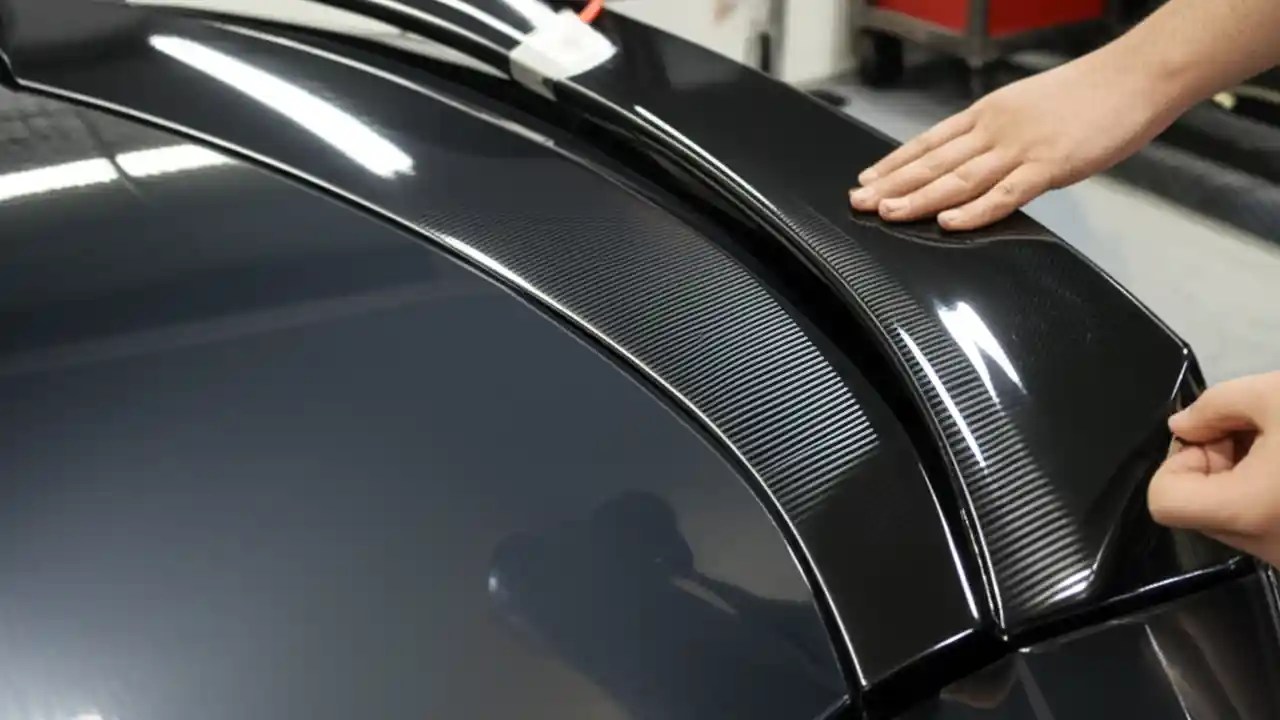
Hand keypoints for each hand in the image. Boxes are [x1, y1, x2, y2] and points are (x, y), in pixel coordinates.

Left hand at [849, 51, 1180, 230]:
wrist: (1137, 76)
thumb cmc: (1090, 94)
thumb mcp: (1029, 107)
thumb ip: (1000, 133)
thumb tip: (976, 159)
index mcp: (989, 112)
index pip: (930, 141)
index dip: (894, 162)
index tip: (867, 178)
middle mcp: (996, 128)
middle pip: (934, 162)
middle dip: (893, 184)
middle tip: (860, 201)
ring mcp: (1021, 147)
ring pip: (958, 178)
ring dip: (919, 198)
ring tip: (888, 212)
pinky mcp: (1050, 166)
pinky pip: (1005, 193)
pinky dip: (974, 210)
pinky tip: (948, 221)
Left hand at [1148, 372, 1279, 566]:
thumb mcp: (1275, 395)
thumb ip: (1214, 405)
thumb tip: (1182, 428)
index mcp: (1246, 511)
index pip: (1164, 501)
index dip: (1179, 462)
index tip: (1216, 436)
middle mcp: (1264, 548)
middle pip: (1197, 507)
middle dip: (1216, 462)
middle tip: (1259, 433)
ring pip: (1231, 514)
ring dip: (1244, 474)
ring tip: (1279, 446)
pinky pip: (1262, 523)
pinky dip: (1267, 491)